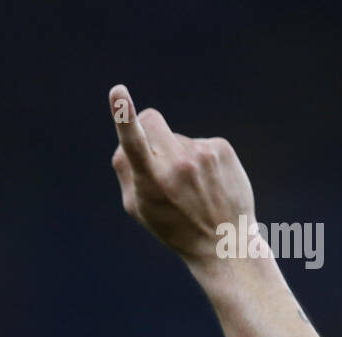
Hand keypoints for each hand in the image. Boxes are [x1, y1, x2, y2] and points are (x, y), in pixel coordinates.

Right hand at [108, 84, 256, 272]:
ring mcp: (202, 153)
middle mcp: (178, 163)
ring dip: (175, 153)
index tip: (118, 91)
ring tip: (189, 185)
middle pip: (151, 119)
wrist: (224, 241)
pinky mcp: (221, 148)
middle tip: (154, 155)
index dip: (122, 116)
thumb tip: (127, 140)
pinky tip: (206, 181)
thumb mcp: (137, 208)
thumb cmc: (173, 226)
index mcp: (152, 181)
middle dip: (147, 129)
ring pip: (175, 136)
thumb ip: (126, 172)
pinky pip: (197, 142)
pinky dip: (197, 159)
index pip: (134, 143)